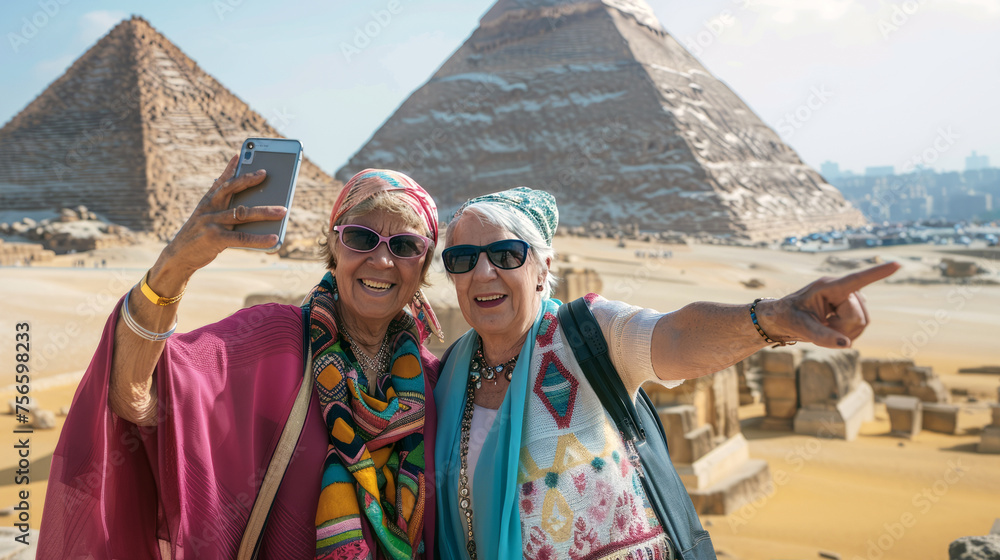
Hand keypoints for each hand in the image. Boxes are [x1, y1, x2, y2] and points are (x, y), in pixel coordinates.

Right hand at [150, 156, 286, 286]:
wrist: (178, 256)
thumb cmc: (197, 235)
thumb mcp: (203, 216)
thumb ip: (218, 204)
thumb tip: (233, 195)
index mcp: (207, 202)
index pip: (220, 182)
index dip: (230, 168)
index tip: (239, 154)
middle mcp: (209, 209)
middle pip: (231, 190)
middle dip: (248, 180)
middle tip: (265, 174)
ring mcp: (212, 223)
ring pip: (243, 214)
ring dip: (265, 212)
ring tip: (283, 210)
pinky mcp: (216, 239)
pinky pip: (243, 238)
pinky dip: (260, 239)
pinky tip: (274, 239)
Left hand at [760, 261, 900, 348]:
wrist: (783, 318)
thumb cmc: (788, 317)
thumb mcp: (800, 327)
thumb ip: (822, 336)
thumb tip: (847, 345)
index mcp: (828, 287)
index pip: (857, 280)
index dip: (878, 273)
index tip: (897, 264)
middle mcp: (842, 289)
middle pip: (859, 316)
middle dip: (843, 328)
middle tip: (822, 326)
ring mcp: (848, 298)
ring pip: (862, 322)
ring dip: (844, 331)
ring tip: (824, 325)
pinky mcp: (851, 307)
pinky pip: (860, 327)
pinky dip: (846, 333)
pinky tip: (831, 327)